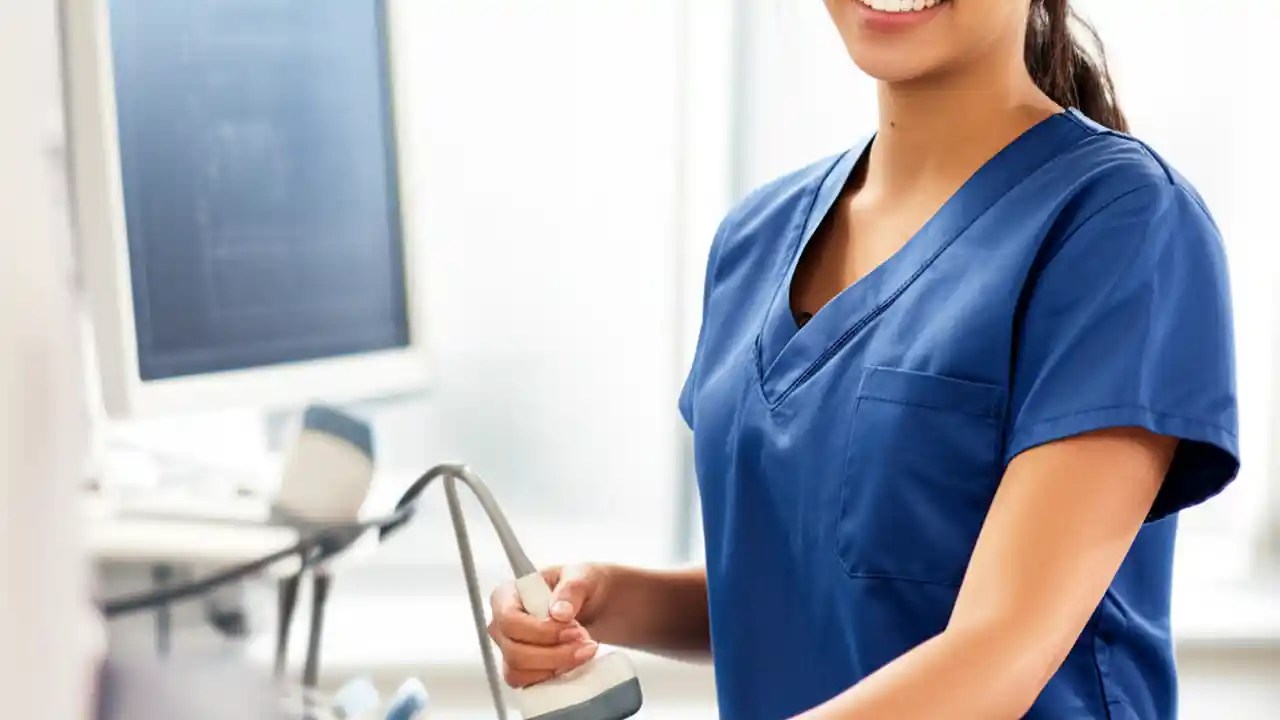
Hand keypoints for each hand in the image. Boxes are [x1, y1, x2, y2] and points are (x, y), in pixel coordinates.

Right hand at [488, 564, 610, 687]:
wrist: (593, 604)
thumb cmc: (579, 586)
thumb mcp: (581, 577)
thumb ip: (570, 589)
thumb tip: (558, 612)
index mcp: (506, 595)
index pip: (509, 620)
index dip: (541, 630)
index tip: (572, 627)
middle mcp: (501, 625)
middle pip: (514, 651)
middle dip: (554, 652)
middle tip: (584, 640)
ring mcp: (508, 649)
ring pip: (519, 672)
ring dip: (556, 666)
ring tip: (583, 650)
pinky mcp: (521, 669)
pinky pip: (527, 683)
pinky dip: (553, 677)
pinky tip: (573, 662)